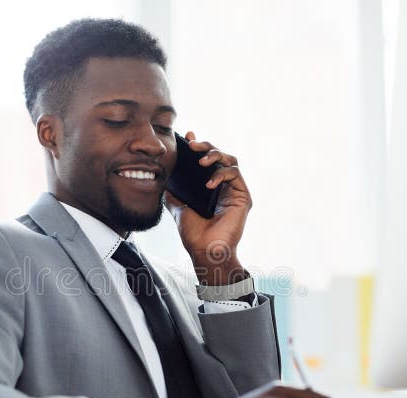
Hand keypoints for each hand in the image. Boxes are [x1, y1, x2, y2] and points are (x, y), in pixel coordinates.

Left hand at [164, 131, 251, 285]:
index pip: (208, 161)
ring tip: (201, 160)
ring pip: (231, 161)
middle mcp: (225, 187)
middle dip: (207, 146)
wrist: (205, 250)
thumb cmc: (194, 234)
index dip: (200, 147)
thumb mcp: (179, 207)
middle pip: (221, 156)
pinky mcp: (243, 197)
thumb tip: (163, 179)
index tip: (188, 137)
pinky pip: (235, 175)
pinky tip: (209, 183)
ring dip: (216, 155)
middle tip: (193, 144)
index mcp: (212, 187)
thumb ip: (174, 193)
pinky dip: (222, 174)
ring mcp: (235, 191)